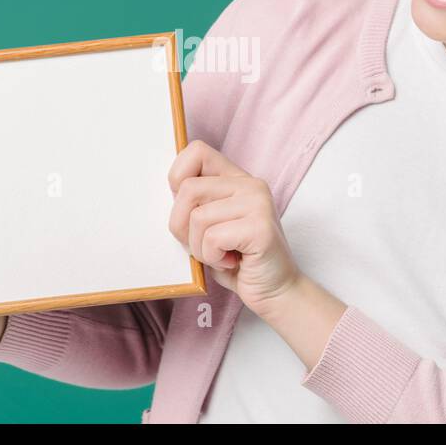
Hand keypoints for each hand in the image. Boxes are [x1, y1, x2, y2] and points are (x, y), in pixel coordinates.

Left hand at [167, 140, 301, 315]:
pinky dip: (213, 258)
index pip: (196, 151)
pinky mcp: (260, 227)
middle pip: (187, 189)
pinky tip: (232, 262)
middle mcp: (250, 184)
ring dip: (200, 248)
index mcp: (236, 179)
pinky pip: (213, 238)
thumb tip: (169, 193)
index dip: (178, 178)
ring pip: (197, 217)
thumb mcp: (210, 226)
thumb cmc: (238, 262)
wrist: (276, 292)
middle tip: (203, 245)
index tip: (187, 209)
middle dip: (181, 226)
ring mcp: (258, 203)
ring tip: (221, 255)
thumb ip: (195, 205)